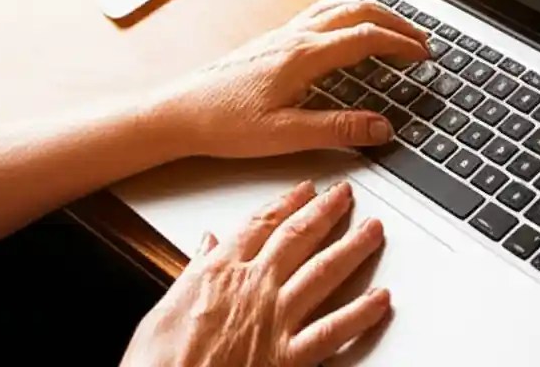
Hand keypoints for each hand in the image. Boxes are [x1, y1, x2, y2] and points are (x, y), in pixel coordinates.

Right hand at [122, 181, 388, 366]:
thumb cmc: (158, 361)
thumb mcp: (163, 308)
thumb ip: (193, 271)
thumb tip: (206, 245)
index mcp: (220, 271)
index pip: (262, 223)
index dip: (289, 201)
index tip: (307, 189)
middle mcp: (254, 286)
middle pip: (298, 237)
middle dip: (326, 211)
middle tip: (347, 194)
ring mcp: (276, 318)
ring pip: (324, 272)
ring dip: (353, 247)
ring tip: (374, 230)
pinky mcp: (290, 355)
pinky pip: (333, 329)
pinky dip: (361, 313)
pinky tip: (381, 298)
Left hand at [145, 0, 429, 159]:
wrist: (179, 112)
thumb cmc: (224, 124)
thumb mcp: (285, 135)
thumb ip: (337, 129)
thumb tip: (381, 127)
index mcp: (303, 56)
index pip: (366, 38)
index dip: (401, 44)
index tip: (424, 55)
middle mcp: (296, 36)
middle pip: (359, 11)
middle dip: (397, 22)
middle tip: (422, 39)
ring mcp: (284, 33)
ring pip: (341, 6)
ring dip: (375, 12)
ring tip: (398, 27)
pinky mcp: (274, 39)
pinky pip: (323, 13)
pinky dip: (351, 13)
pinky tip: (352, 26)